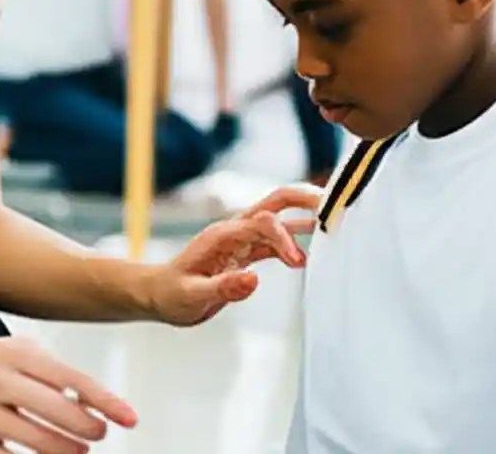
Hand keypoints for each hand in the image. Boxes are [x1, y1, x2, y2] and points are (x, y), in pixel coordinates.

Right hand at [0, 335, 137, 452]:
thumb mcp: (20, 350)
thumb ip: (57, 371)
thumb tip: (94, 402)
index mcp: (15, 355)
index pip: (71, 379)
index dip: (105, 401)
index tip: (127, 417)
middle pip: (56, 411)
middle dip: (88, 428)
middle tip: (98, 433)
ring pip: (36, 441)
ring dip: (67, 451)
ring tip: (78, 450)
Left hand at [150, 184, 322, 326]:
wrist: (160, 295)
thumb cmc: (172, 295)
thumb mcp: (192, 296)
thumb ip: (223, 288)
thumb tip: (254, 280)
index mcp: (222, 235)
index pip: (263, 223)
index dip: (284, 238)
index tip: (298, 262)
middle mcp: (235, 230)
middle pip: (274, 202)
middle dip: (303, 199)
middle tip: (333, 204)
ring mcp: (242, 239)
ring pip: (279, 218)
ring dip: (305, 216)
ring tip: (335, 219)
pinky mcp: (246, 252)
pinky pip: (275, 240)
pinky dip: (296, 240)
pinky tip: (314, 248)